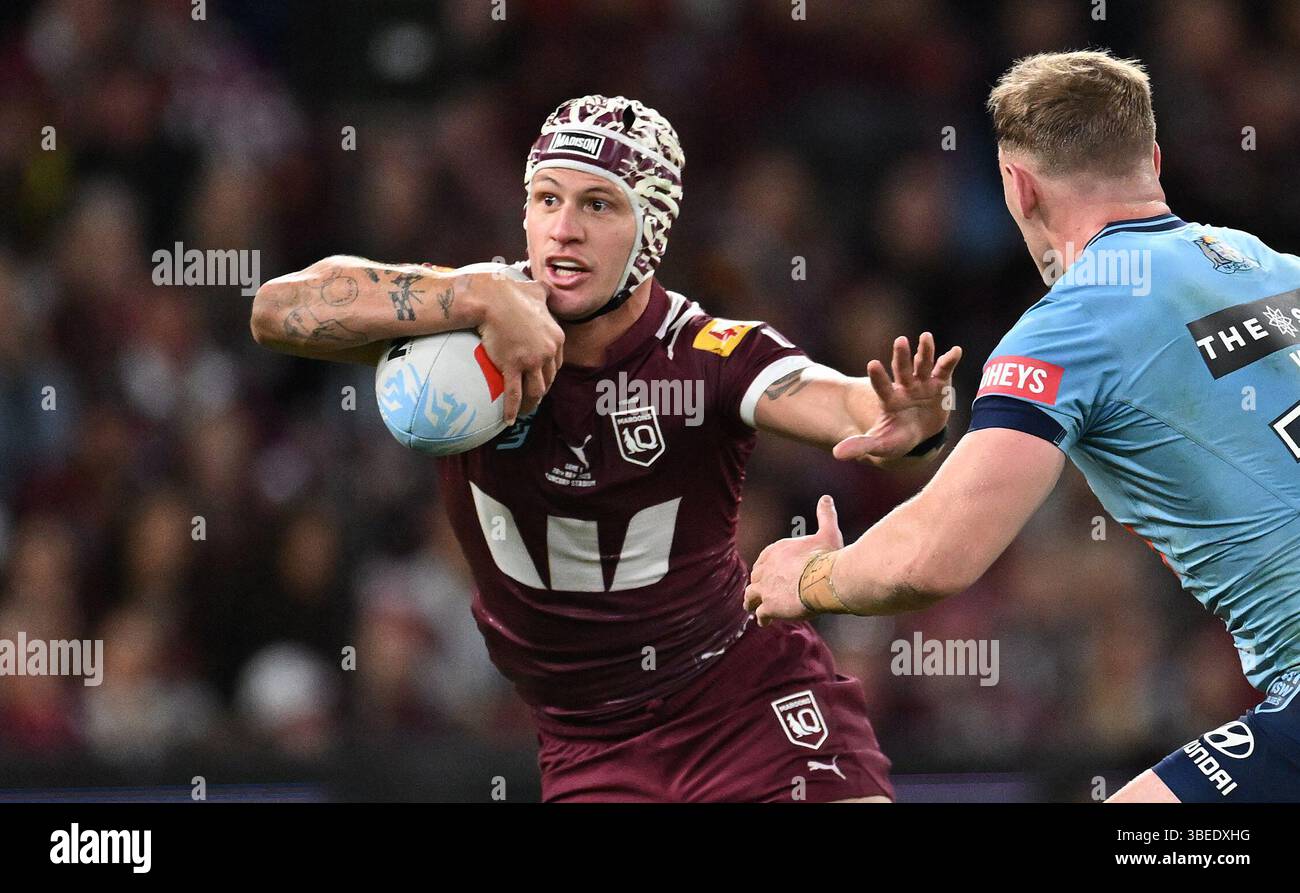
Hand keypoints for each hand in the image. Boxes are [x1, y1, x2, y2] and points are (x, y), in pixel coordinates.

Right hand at [473, 275, 564, 423]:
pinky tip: (509, 420)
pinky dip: (512, 410)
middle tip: (533, 397)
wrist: (491, 299)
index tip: (542, 379)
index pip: (557, 363)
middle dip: (542, 389)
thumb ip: (544, 293)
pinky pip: (514, 394)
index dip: (549, 374)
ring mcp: (530, 361)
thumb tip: (547, 290)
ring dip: (532, 403)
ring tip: (525, 410)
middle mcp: (547, 351)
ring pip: (536, 390)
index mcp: (556, 337)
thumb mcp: (536, 291)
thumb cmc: (512, 293)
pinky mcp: (512, 366)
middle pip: (548, 378)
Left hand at [744, 494, 843, 626]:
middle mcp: (767, 568)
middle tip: (761, 591)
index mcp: (777, 550)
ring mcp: (766, 588)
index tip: (768, 572)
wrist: (825, 579)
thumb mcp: (827, 532)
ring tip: (753, 608)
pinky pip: (761, 614)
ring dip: (752, 601)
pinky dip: (762, 618)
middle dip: (759, 583)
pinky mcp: (769, 606)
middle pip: (756, 577)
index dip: (766, 567)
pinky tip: (765, 622)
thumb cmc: (828, 557)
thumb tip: (826, 498)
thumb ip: (825, 516)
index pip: (764, 559)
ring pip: (751, 595)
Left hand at [834, 332, 961, 462]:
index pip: (882, 387)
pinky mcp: (940, 384)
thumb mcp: (881, 444)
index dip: (878, 377)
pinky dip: (949, 360)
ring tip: (926, 336)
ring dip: (925, 351)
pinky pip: (944, 370)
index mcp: (889, 400)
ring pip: (922, 364)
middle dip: (901, 356)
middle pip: (901, 369)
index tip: (872, 364)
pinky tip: (956, 351)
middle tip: (900, 341)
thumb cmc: (897, 438)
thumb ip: (861, 445)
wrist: (919, 436)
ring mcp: (922, 384)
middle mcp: (904, 388)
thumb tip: (836, 454)